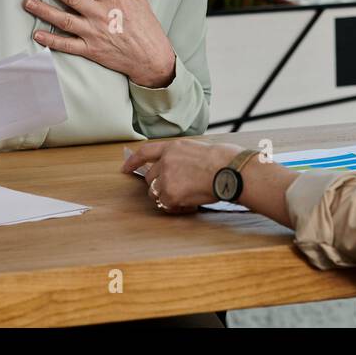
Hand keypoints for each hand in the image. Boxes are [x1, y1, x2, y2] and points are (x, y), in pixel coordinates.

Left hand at [24, 0, 176, 87]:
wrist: (152, 57)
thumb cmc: (146, 26)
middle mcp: (100, 14)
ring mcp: (94, 33)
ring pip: (64, 20)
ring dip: (44, 11)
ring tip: (27, 2)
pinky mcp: (91, 50)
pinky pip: (67, 45)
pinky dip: (51, 40)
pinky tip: (37, 34)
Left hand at [121, 139, 242, 213]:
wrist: (231, 171)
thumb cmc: (223, 161)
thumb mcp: (197, 150)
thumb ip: (181, 157)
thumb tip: (176, 169)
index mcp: (173, 147)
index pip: (145, 152)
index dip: (133, 161)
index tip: (125, 168)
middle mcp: (166, 161)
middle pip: (150, 178)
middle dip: (160, 185)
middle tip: (177, 189)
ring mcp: (167, 178)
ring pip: (155, 193)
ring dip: (167, 196)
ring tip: (186, 196)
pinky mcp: (171, 194)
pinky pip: (166, 205)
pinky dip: (175, 207)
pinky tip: (188, 203)